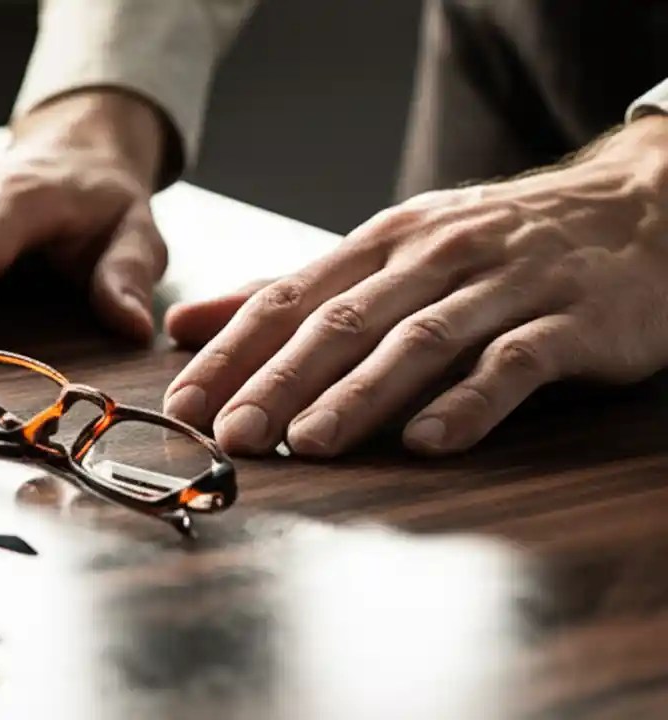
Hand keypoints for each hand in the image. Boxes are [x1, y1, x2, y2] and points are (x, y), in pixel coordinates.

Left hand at [164, 115, 667, 456]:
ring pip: (420, 340)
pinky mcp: (570, 320)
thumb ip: (293, 290)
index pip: (290, 297)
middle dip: (281, 380)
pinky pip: (514, 362)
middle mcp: (435, 257)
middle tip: (233, 432)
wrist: (637, 208)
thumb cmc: (493, 244)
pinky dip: (469, 403)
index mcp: (382, 242)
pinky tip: (429, 443)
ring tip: (312, 443)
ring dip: (361, 395)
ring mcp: (504, 285)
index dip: (234, 351)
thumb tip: (188, 323)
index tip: (185, 402)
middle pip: (344, 321)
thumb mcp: (389, 252)